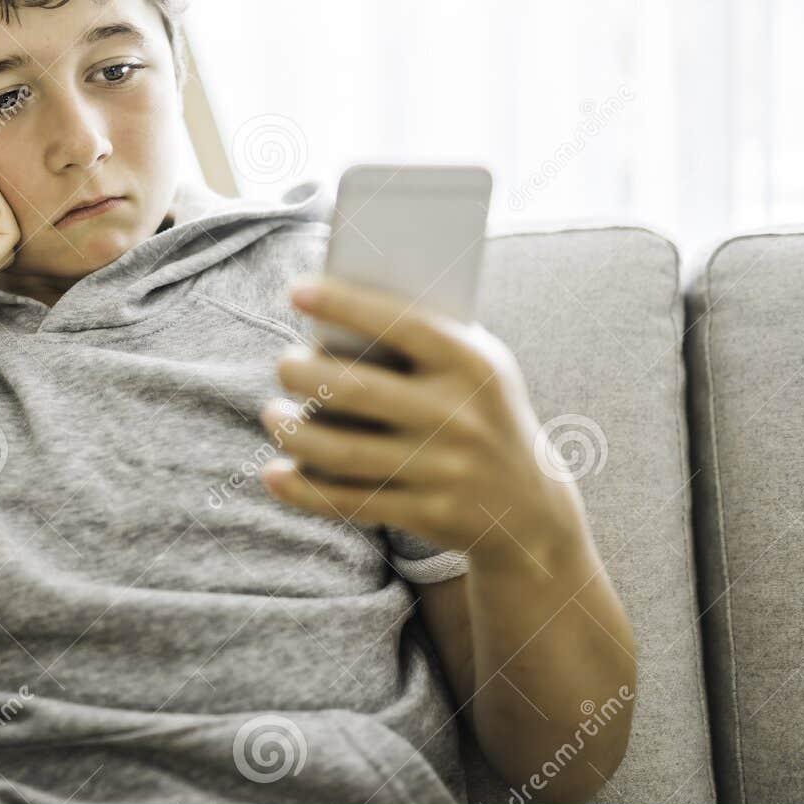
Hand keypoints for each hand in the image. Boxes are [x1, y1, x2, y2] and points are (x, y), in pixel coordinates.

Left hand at [257, 274, 587, 569]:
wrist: (530, 508)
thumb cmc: (480, 413)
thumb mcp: (475, 368)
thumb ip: (421, 340)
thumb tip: (332, 316)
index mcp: (473, 365)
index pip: (402, 325)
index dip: (345, 304)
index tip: (295, 289)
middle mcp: (460, 417)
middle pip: (360, 391)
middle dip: (304, 374)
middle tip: (282, 365)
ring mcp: (444, 469)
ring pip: (345, 452)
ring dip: (294, 432)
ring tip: (273, 414)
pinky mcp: (428, 513)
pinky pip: (350, 500)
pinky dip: (303, 489)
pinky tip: (274, 474)